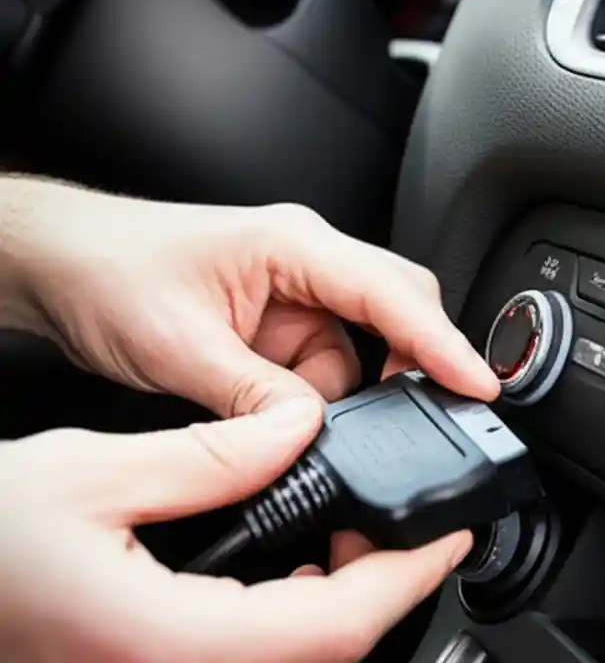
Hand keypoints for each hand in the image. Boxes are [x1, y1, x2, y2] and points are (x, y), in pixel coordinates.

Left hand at [0, 178, 498, 416]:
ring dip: (346, 397)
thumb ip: (251, 394)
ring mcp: (296, 296)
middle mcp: (307, 263)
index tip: (478, 384)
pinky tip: (287, 417)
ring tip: (296, 422)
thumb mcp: (177, 343)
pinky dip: (319, 402)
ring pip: (362, 353)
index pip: (393, 294)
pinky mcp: (280, 327)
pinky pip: (327, 369)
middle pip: (399, 314)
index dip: (443, 342)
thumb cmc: (107, 271)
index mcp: (294, 244)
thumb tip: (311, 431)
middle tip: (419, 422)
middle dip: (411, 369)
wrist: (56, 264)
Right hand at [0, 398, 472, 661]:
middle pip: (327, 646)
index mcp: (170, 640)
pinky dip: (298, 614)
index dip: (408, 577)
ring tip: (360, 534)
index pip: (335, 622)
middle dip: (384, 586)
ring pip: (296, 654)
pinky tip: (297, 567)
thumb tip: (296, 427)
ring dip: (343, 600)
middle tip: (411, 526)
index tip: (449, 536)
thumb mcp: (87, 473)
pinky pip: (257, 654)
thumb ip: (211, 454)